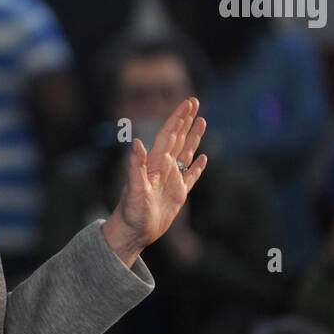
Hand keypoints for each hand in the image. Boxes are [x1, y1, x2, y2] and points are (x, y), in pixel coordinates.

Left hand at [106, 97, 207, 262]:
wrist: (133, 233)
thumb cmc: (130, 213)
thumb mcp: (133, 189)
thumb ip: (135, 166)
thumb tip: (136, 142)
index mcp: (154, 164)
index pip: (168, 135)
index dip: (178, 118)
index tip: (188, 102)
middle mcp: (163, 168)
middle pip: (177, 138)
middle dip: (186, 120)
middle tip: (194, 101)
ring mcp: (171, 180)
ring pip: (185, 153)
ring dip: (193, 137)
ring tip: (202, 121)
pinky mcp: (177, 194)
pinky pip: (190, 176)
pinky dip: (196, 166)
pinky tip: (203, 158)